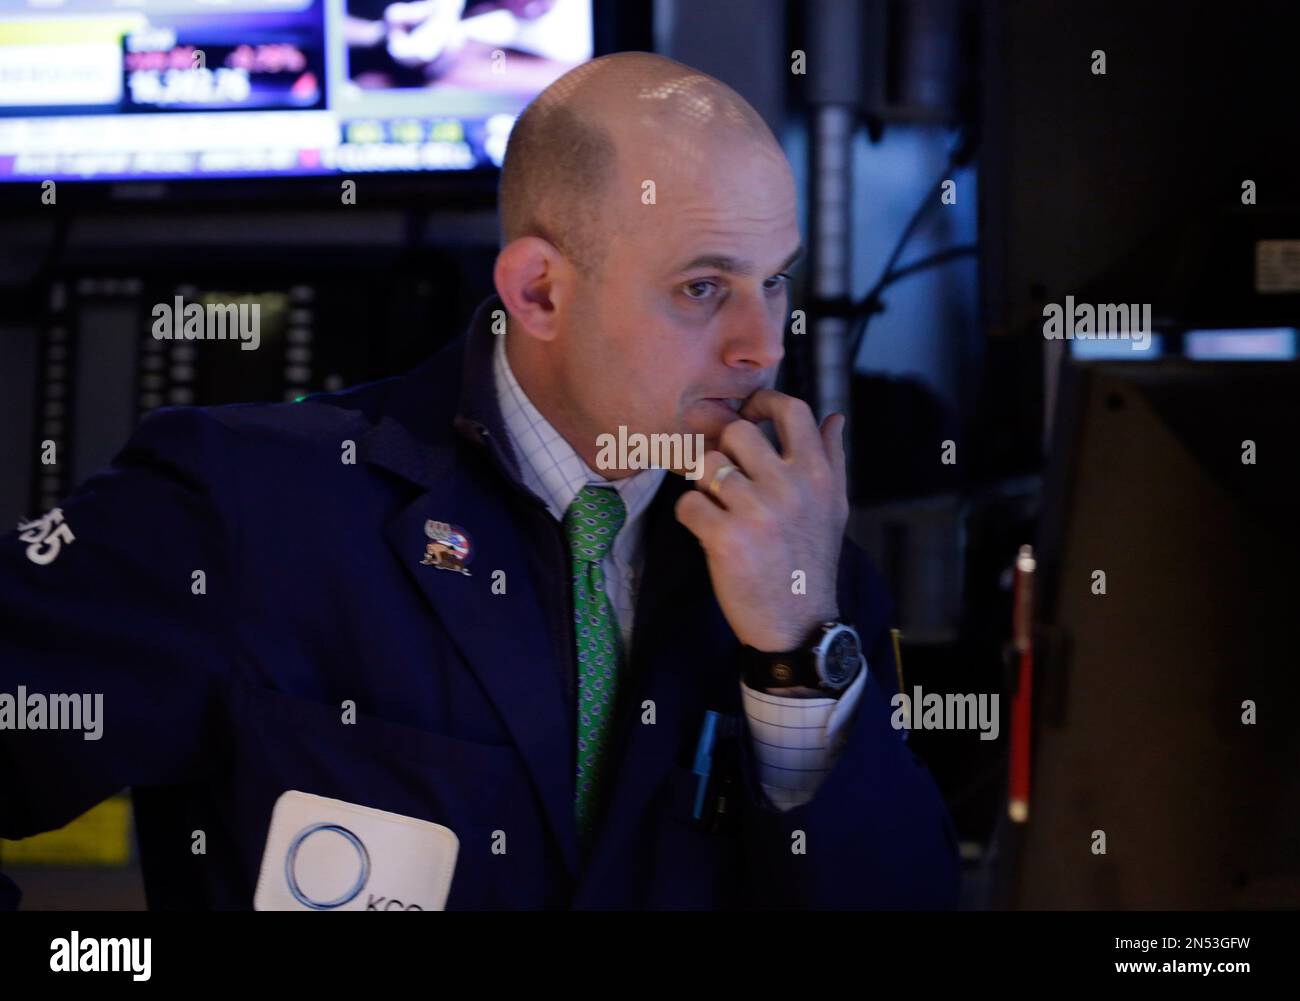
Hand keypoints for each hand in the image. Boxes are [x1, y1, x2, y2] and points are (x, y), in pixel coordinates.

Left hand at [674, 390, 848, 651]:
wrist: (797, 624)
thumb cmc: (811, 561)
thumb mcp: (834, 508)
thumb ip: (832, 459)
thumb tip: (834, 417)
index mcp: (817, 475)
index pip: (792, 410)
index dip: (763, 402)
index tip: (749, 411)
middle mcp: (789, 487)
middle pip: (736, 432)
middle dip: (724, 450)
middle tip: (726, 476)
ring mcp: (756, 512)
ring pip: (706, 465)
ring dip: (704, 484)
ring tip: (718, 507)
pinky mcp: (726, 538)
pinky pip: (688, 503)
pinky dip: (690, 516)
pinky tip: (707, 532)